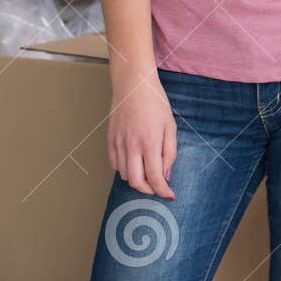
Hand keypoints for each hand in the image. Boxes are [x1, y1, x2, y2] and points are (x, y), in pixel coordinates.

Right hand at [107, 74, 175, 198]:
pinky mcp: (110, 140)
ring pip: (124, 175)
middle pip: (136, 182)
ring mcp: (118, 143)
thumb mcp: (170, 125)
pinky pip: (115, 164)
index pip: (155, 177)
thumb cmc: (155, 102)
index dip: (162, 191)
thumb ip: (170, 152)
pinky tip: (135, 164)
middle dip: (148, 190)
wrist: (133, 84)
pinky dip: (125, 170)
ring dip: (137, 180)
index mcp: (150, 142)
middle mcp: (131, 145)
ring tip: (148, 174)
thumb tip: (166, 174)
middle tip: (158, 188)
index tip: (169, 195)